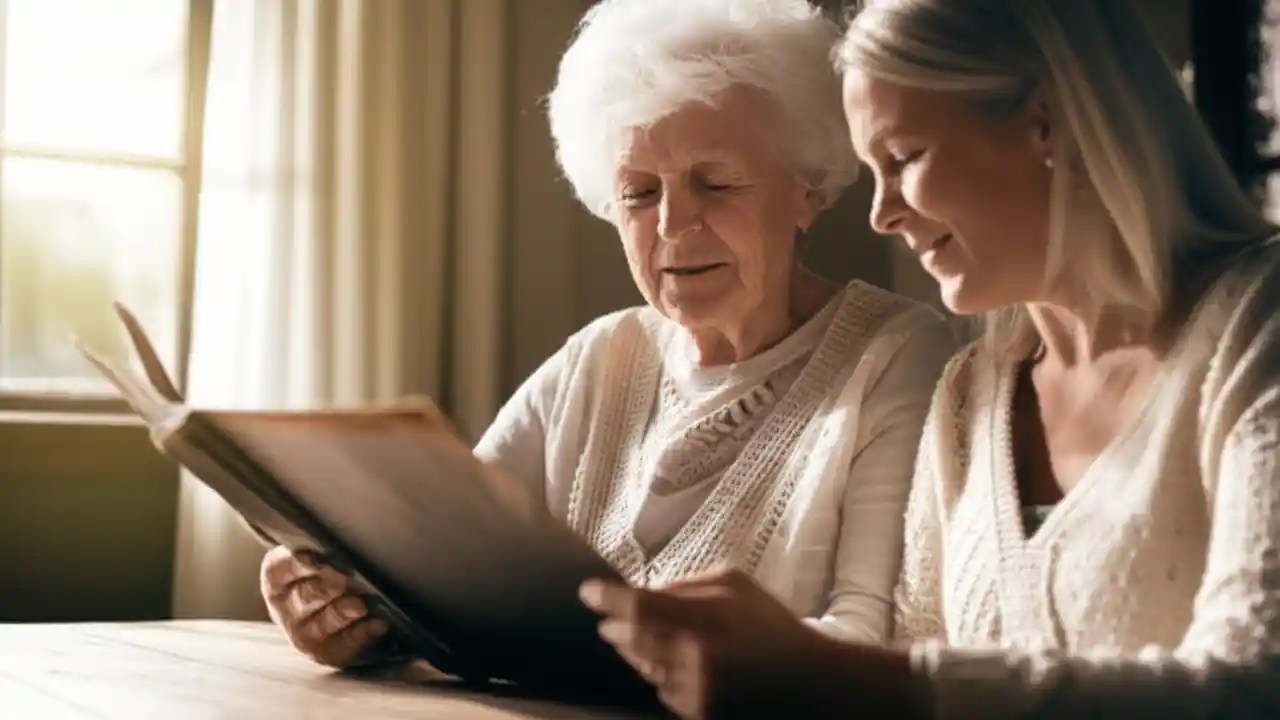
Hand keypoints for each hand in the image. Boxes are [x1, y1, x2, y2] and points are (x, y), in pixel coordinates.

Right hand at [260, 545, 390, 667]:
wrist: (342, 618)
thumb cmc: (331, 575)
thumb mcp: (323, 558)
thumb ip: (327, 547)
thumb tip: (346, 526)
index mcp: (278, 581)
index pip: (277, 570)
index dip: (293, 564)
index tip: (312, 558)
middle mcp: (286, 609)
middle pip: (303, 596)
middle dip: (325, 587)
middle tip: (344, 577)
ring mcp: (305, 634)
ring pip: (322, 623)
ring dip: (342, 612)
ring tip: (361, 605)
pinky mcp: (328, 653)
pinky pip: (345, 644)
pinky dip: (363, 633)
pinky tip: (379, 623)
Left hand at [577, 567, 830, 717]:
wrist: (808, 682)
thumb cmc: (770, 624)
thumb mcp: (735, 585)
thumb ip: (688, 585)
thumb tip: (647, 591)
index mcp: (705, 618)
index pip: (640, 606)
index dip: (608, 599)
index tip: (587, 592)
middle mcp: (695, 657)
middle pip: (632, 640)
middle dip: (615, 628)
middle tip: (607, 620)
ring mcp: (695, 690)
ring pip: (642, 667)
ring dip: (633, 651)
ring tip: (635, 638)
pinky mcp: (698, 713)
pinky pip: (660, 691)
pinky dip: (658, 675)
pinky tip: (672, 664)